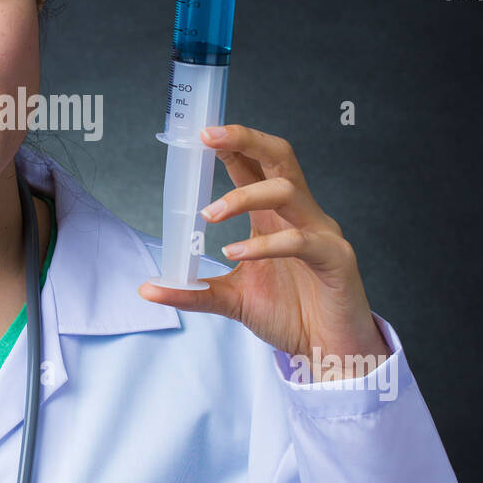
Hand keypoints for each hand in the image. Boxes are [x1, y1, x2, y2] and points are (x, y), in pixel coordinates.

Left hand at [138, 124, 389, 376]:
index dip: (232, 143)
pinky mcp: (334, 259)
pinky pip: (300, 241)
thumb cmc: (290, 314)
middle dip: (246, 140)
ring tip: (209, 214)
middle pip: (279, 157)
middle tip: (208, 138)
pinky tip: (236, 254)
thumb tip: (148, 289)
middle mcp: (298, 215)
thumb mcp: (231, 299)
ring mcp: (320, 233)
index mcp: (274, 215)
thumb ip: (193, 291)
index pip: (255, 164)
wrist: (328, 349)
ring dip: (245, 196)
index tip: (199, 133)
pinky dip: (265, 245)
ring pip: (287, 191)